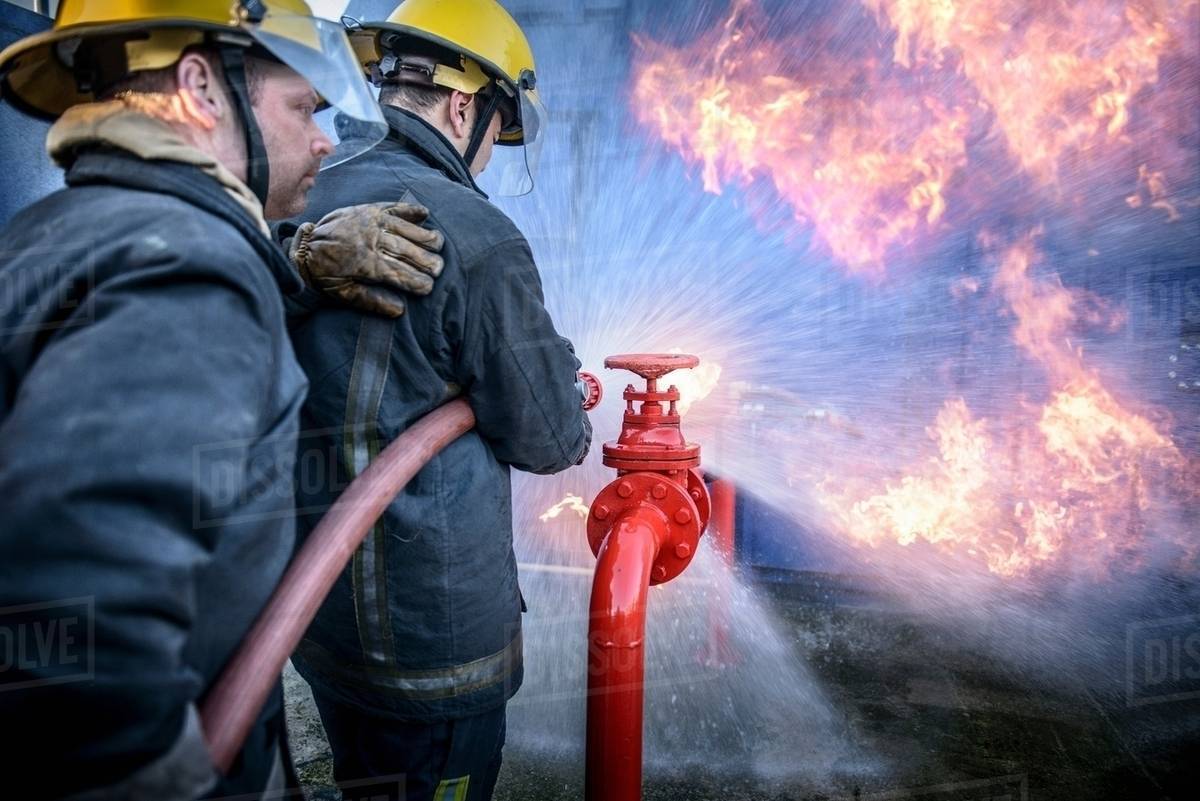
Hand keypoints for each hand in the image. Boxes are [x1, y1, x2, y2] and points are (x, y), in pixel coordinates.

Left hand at [290, 201, 444, 316]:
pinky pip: (394, 208)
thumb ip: (371, 302)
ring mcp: (371, 222)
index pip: (399, 274)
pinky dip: (411, 210)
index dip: (417, 282)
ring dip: (425, 236)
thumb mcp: (342, 293)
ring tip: (439, 245)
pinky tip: (425, 214)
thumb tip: (400, 311)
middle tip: (439, 269)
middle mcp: (371, 240)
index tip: (429, 288)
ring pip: (406, 229)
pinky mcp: (369, 210)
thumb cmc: (326, 273)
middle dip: (427, 261)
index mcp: (365, 263)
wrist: (306, 245)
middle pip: (408, 251)